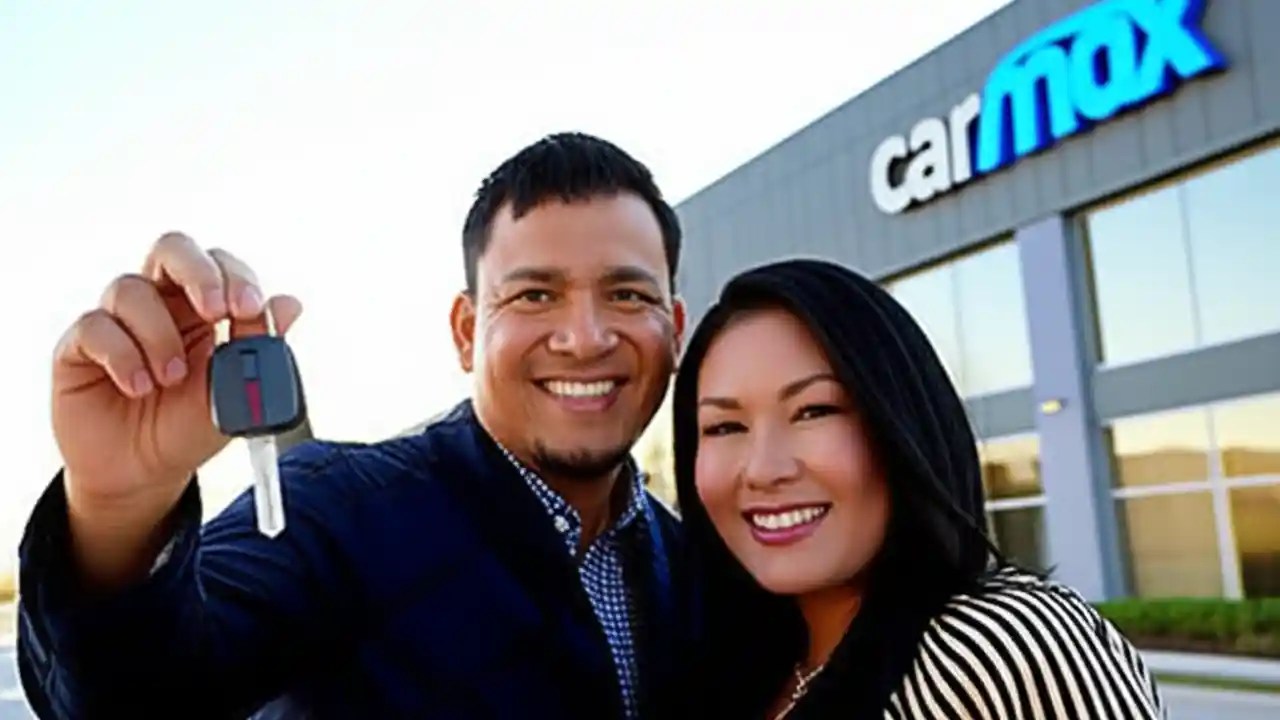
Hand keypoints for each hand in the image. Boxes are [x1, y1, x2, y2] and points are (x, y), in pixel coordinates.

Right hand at [52, 232, 302, 515]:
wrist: (143, 474)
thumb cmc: (188, 428)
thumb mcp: (235, 394)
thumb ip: (258, 348)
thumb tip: (289, 303)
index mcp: (203, 308)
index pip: (218, 264)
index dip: (234, 277)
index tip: (249, 309)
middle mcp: (161, 304)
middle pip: (172, 248)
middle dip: (197, 272)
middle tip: (214, 310)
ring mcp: (118, 320)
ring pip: (131, 289)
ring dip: (159, 335)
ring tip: (170, 379)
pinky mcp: (79, 346)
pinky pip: (95, 326)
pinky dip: (122, 356)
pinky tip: (138, 387)